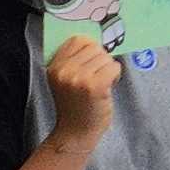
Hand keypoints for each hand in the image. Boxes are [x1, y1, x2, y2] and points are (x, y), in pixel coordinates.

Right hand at [40, 31, 120, 153]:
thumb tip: (95, 37)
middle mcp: (64, 70)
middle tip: (95, 78)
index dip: (90, 48)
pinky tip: (107, 88)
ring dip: (108, 69)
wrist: (76, 133)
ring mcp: (78, 78)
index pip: (77, 39)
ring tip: (99, 85)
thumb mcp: (65, 79)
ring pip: (106, 57)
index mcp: (54, 66)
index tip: (90, 63)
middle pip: (94, 47)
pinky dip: (115, 76)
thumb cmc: (75, 104)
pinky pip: (114, 67)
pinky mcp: (94, 86)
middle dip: (101, 60)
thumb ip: (73, 60)